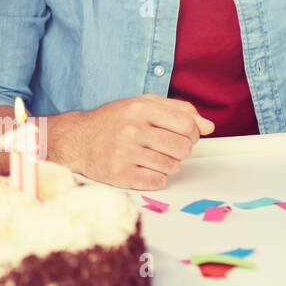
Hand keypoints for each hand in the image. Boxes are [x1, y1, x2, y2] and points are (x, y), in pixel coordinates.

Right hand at [49, 94, 215, 189]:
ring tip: (150, 156)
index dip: (192, 132)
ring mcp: (125, 153)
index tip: (183, 134)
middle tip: (164, 146)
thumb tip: (208, 126)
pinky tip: (142, 167)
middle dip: (179, 149)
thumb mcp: (141, 104)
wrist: (77, 140)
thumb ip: (177, 110)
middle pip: (183, 147)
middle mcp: (132, 129)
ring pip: (172, 166)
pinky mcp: (120, 174)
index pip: (187, 125)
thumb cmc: (112, 122)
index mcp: (139, 108)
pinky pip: (158, 181)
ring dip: (167, 164)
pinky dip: (155, 177)